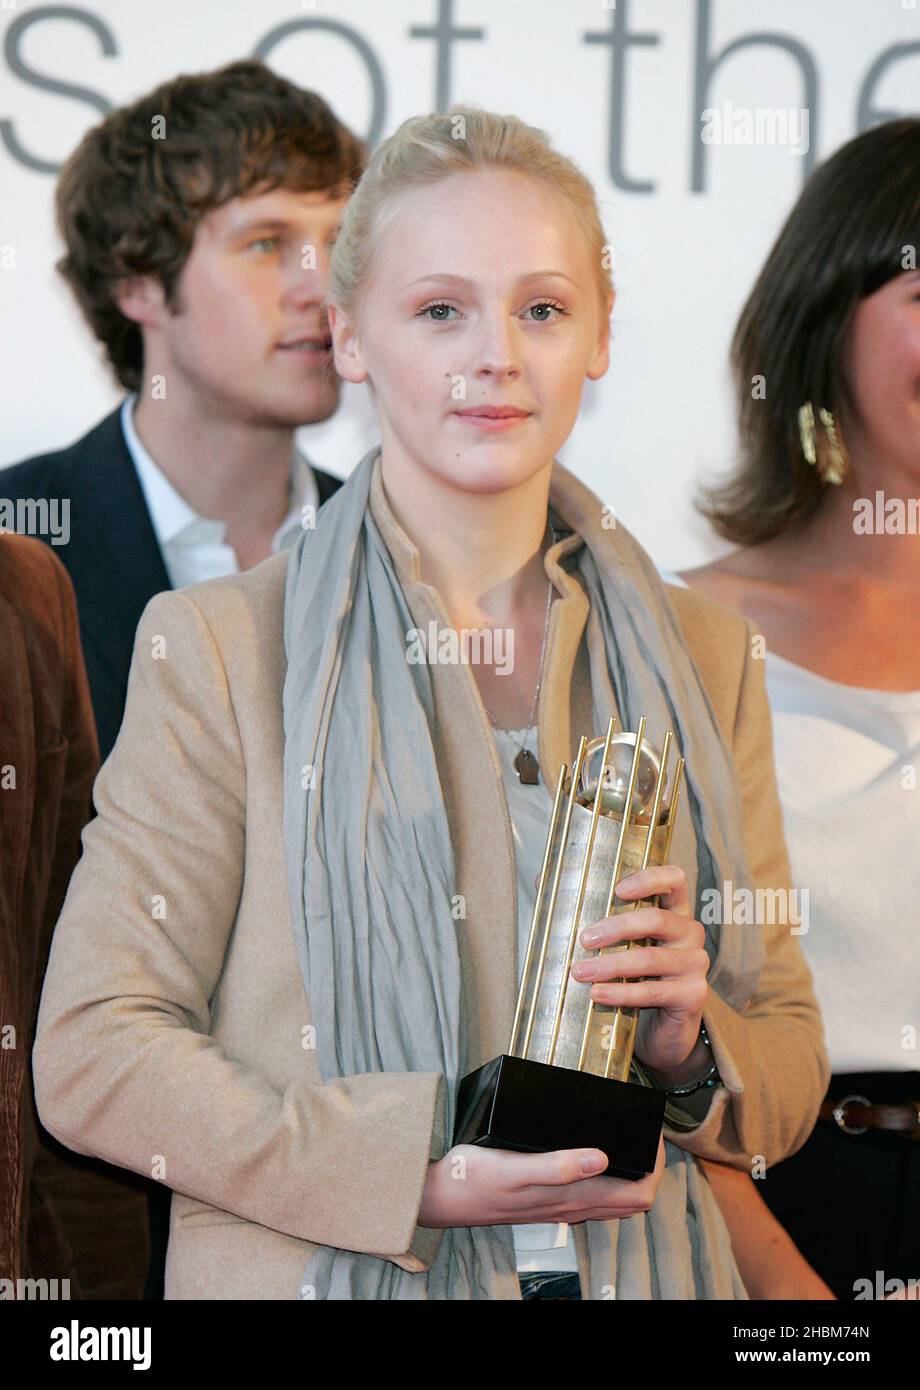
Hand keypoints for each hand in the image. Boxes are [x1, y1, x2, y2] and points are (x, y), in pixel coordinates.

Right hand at [418, 1137, 665, 1228]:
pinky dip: (606, 1174)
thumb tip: (601, 1157)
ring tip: (627, 1136)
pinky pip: (591, 1194)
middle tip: (645, 1130)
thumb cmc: (473, 1180)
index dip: (655, 1165)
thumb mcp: (514, 1168)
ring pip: (613, 1199)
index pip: (638, 1193)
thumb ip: (557, 1166)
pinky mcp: (545, 1200)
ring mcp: (560, 1206)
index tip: (653, 1132)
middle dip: (649, 1166)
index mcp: (573, 1199)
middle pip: (632, 1199)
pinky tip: (592, 1151)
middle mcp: (572, 1207)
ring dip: (630, 1172)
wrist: (441, 1196)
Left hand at [571, 864, 709, 1081]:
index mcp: (673, 910)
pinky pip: (653, 991)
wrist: (661, 1028)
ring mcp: (695, 964)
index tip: (618, 889)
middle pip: (656, 919)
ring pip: (651, 958)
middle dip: (616, 927)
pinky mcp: (693, 995)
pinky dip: (621, 993)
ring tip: (579, 972)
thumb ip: (586, 910)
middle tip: (584, 939)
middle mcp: (689, 932)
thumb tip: (542, 880)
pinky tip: (597, 994)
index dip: (650, 878)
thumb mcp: (616, 941)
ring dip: (611, 964)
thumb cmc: (634, 973)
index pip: (674, 879)